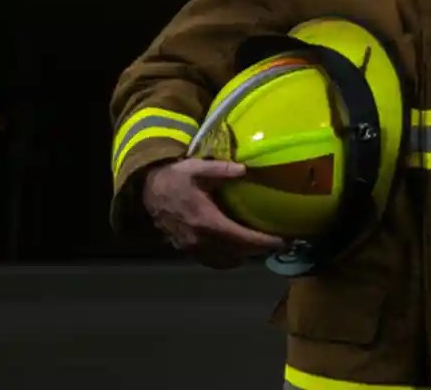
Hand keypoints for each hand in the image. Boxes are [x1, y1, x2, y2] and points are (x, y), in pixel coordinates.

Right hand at [142, 158, 285, 269]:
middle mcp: (200, 239)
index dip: (263, 242)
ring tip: (260, 248)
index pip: (241, 238)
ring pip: (224, 261)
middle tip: (278, 244)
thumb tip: (244, 169)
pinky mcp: (185, 249)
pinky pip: (210, 261)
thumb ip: (221, 170)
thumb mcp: (197, 168)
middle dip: (259, 250)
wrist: (147, 190)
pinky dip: (226, 261)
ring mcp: (191, 247)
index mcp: (206, 221)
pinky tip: (236, 253)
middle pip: (237, 252)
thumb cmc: (175, 177)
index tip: (282, 242)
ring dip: (243, 257)